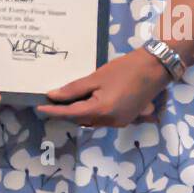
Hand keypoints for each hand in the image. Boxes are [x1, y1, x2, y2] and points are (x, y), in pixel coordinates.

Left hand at [36, 49, 168, 127]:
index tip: (39, 107)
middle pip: (81, 119)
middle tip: (49, 102)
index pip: (71, 114)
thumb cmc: (125, 69)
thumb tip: (53, 96)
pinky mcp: (125, 119)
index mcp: (102, 111)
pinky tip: (84, 101)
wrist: (154, 69)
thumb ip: (74, 89)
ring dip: (78, 113)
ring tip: (64, 101)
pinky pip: (102, 119)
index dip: (54, 111)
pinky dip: (91, 112)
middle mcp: (110, 122)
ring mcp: (119, 123)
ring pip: (91, 120)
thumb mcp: (96, 77)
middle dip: (65, 112)